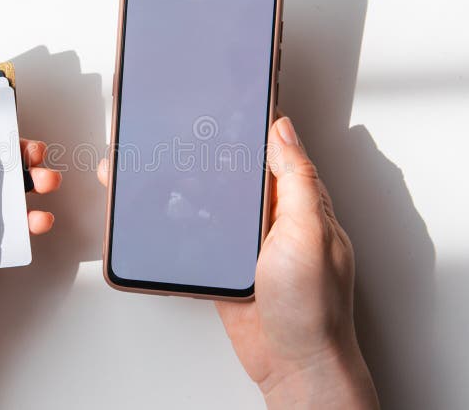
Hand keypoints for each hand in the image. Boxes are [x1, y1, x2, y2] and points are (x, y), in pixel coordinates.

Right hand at [97, 117, 377, 408]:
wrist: (293, 365)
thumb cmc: (314, 306)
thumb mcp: (309, 232)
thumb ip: (297, 180)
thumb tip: (284, 129)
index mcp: (297, 201)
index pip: (271, 150)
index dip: (249, 126)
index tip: (221, 103)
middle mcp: (272, 218)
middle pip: (233, 174)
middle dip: (206, 153)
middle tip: (175, 132)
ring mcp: (246, 243)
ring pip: (210, 203)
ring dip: (184, 187)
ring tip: (155, 167)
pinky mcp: (225, 266)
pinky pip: (197, 236)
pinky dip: (177, 224)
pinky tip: (159, 213)